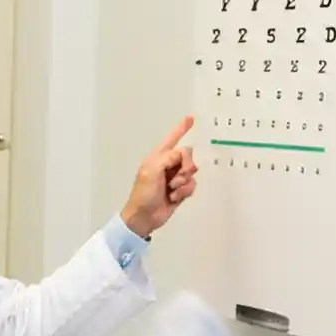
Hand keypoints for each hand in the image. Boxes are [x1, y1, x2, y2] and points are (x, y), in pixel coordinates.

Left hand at [119, 116, 198, 236]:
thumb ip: (168, 158)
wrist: (144, 217)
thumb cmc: (143, 193)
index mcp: (158, 157)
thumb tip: (182, 155)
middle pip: (188, 156)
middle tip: (176, 178)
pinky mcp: (180, 190)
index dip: (181, 128)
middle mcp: (167, 164)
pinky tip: (175, 197)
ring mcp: (174, 177)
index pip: (172, 139)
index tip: (191, 118)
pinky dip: (185, 191)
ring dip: (184, 181)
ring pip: (192, 171)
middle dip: (186, 167)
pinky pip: (192, 185)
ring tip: (171, 189)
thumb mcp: (151, 171)